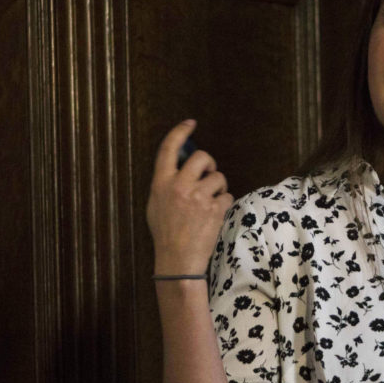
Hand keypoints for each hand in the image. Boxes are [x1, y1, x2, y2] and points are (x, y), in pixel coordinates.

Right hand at [146, 120, 233, 274]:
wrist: (177, 259)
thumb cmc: (166, 232)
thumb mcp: (156, 204)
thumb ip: (167, 183)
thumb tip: (181, 164)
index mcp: (161, 183)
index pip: (168, 148)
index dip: (180, 132)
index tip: (191, 123)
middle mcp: (179, 186)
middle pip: (203, 157)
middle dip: (210, 164)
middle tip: (209, 176)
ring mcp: (198, 197)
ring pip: (219, 177)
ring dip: (219, 187)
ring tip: (209, 202)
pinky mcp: (214, 208)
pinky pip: (227, 196)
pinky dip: (224, 203)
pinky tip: (214, 215)